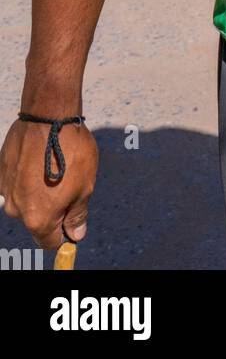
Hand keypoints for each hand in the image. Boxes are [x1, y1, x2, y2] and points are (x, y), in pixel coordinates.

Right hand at [0, 117, 97, 250]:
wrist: (48, 116)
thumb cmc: (71, 151)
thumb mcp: (85, 185)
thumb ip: (78, 214)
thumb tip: (76, 234)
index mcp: (39, 218)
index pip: (49, 242)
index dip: (63, 234)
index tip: (72, 222)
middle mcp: (17, 210)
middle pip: (36, 221)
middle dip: (52, 210)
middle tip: (68, 186)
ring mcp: (6, 191)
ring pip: (25, 201)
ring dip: (38, 192)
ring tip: (54, 168)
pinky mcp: (1, 173)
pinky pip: (17, 183)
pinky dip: (28, 177)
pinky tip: (40, 160)